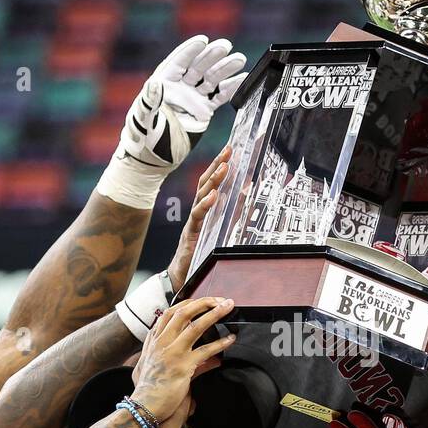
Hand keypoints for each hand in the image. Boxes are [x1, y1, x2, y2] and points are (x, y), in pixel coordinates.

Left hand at [101, 36, 246, 207]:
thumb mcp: (144, 118)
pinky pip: (219, 97)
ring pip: (211, 79)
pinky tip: (241, 80)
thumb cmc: (142, 136)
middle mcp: (180, 87)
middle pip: (198, 66)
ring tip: (240, 60)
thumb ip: (149, 101)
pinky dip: (230, 89)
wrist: (152, 157)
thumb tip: (155, 84)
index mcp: (164, 83)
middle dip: (212, 56)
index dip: (191, 50)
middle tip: (226, 47)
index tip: (203, 41)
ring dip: (225, 69)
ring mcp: (192, 99)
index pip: (179, 61)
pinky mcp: (203, 111)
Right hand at [130, 296, 235, 420]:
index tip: (204, 301)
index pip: (171, 313)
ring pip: (195, 326)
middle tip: (220, 300)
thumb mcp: (166, 369)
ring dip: (214, 314)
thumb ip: (191, 361)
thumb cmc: (154, 389)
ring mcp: (172, 353)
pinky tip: (231, 339)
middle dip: (204, 302)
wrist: (146, 406)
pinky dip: (220, 343)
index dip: (189, 304)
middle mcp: (162, 342)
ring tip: (228, 307)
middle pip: (183, 312)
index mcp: (155, 340)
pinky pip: (205, 350)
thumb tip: (215, 360)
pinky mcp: (182, 366)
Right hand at [167, 145, 230, 289]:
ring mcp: (193, 222)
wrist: (181, 277)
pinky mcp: (191, 234)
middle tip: (228, 150)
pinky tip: (214, 195)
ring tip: (224, 167)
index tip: (229, 150)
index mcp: (204, 211)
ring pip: (201, 196)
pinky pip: (197, 217)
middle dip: (216, 165)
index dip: (218, 166)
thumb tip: (246, 195)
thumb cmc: (200, 256)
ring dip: (213, 180)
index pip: (210, 183)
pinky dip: (205, 205)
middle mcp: (197, 213)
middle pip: (205, 183)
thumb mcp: (219, 232)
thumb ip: (231, 214)